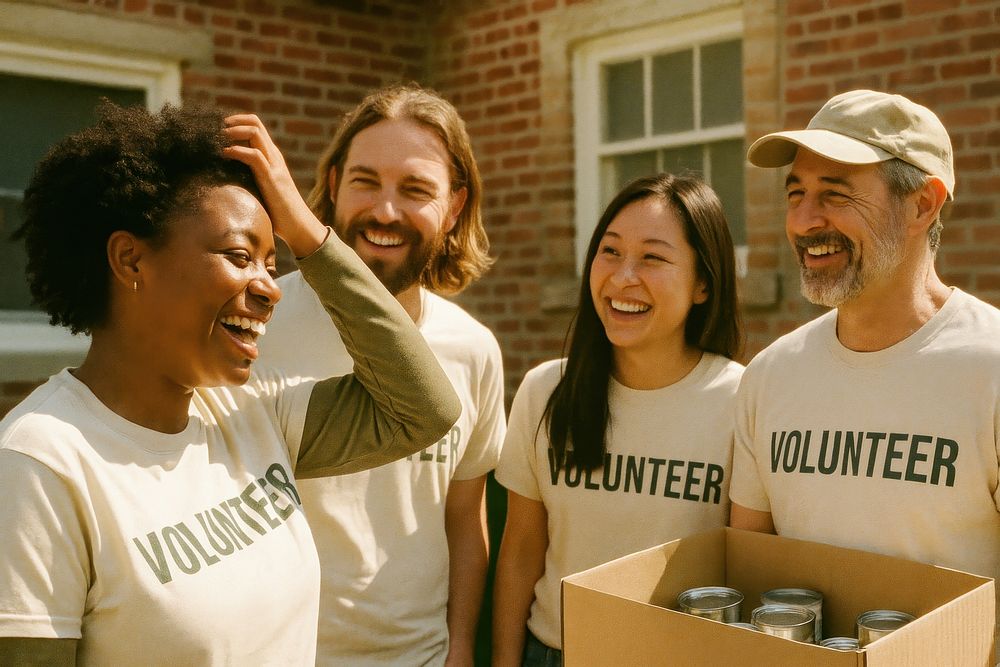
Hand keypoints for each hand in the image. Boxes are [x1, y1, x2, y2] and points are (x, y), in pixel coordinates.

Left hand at [223, 114, 327, 256]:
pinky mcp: (272, 177)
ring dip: (232, 132)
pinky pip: (253, 155)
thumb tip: (225, 180)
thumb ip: (249, 178)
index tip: (218, 130)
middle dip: (231, 121)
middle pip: (254, 122)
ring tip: (216, 140)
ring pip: (254, 132)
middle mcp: (273, 155)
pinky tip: (223, 155)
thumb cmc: (279, 212)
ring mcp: (274, 164)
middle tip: (214, 130)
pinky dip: (235, 151)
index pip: (254, 126)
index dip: (235, 123)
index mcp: (271, 156)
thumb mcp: (261, 188)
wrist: (298, 225)